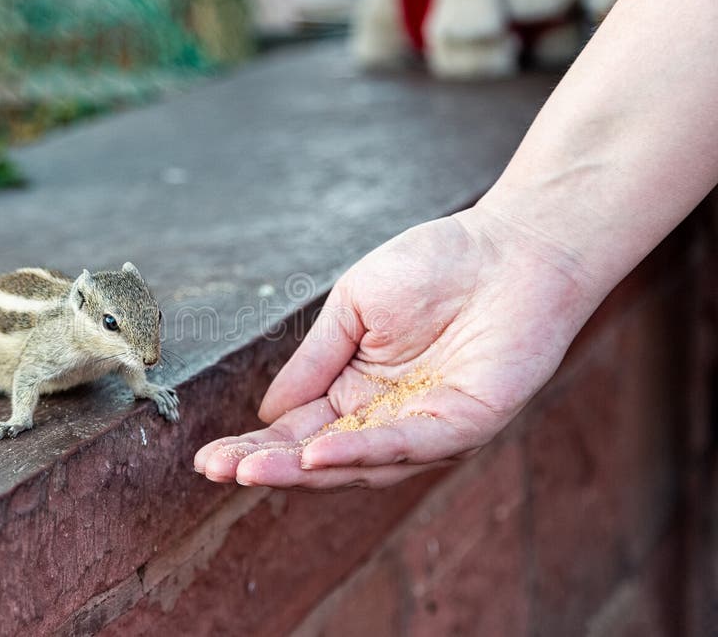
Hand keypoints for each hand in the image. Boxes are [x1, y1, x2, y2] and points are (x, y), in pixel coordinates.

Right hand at [194, 206, 598, 488]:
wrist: (510, 247)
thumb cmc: (435, 267)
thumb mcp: (352, 309)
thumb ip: (313, 361)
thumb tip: (266, 413)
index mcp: (357, 392)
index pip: (297, 429)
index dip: (253, 445)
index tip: (207, 456)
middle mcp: (388, 419)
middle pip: (319, 456)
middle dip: (268, 466)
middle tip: (218, 471)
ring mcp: (427, 427)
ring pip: (359, 463)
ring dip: (305, 470)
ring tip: (252, 469)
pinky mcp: (467, 423)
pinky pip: (410, 444)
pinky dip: (363, 451)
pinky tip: (318, 454)